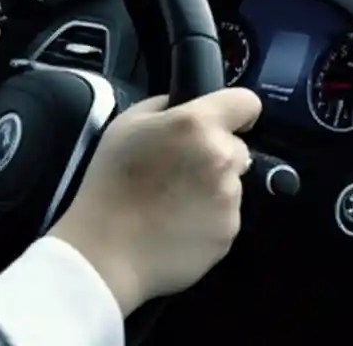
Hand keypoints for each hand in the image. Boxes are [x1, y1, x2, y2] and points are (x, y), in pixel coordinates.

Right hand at [49, 88, 261, 315]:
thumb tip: (186, 106)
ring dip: (212, 188)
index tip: (226, 122)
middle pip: (238, 148)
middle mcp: (221, 158)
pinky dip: (208, 218)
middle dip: (217, 154)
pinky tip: (177, 224)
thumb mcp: (127, 125)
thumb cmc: (110, 183)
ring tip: (173, 202)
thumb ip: (165, 107)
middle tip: (181, 170)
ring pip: (232, 184)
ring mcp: (229, 198)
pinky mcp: (229, 231)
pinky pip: (226, 216)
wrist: (105, 250)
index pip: (247, 102)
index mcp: (198, 125)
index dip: (237, 111)